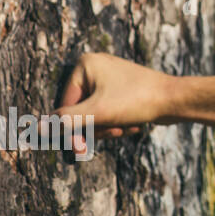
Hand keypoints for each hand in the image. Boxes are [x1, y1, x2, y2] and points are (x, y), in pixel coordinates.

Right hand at [48, 52, 173, 155]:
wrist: (177, 99)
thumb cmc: (138, 100)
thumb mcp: (97, 113)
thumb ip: (66, 121)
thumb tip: (37, 128)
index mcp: (85, 65)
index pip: (65, 105)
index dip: (71, 130)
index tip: (80, 150)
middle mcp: (96, 67)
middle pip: (80, 110)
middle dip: (96, 127)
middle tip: (114, 134)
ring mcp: (110, 77)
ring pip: (95, 114)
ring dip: (108, 127)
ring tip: (126, 128)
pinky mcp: (122, 89)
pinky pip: (109, 112)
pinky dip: (118, 122)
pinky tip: (134, 124)